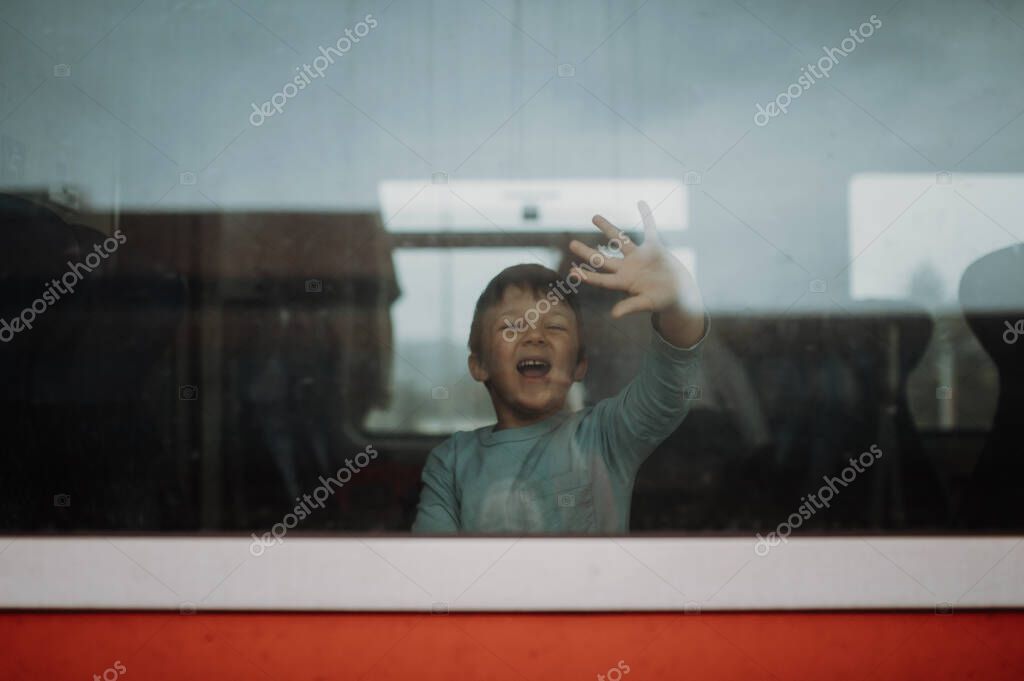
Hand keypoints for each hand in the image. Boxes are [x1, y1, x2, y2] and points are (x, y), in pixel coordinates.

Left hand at [569, 201, 703, 317]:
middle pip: (603, 258)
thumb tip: (614, 315)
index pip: (602, 279)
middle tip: (572, 244)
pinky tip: (641, 203)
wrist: (678, 292)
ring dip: (608, 228)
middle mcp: (627, 267)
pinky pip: (650, 229)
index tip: (571, 272)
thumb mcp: (646, 304)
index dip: (588, 276)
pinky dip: (647, 217)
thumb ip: (631, 307)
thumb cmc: (661, 300)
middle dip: (588, 252)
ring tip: (594, 217)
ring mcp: (639, 256)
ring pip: (620, 240)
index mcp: (624, 282)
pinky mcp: (653, 248)